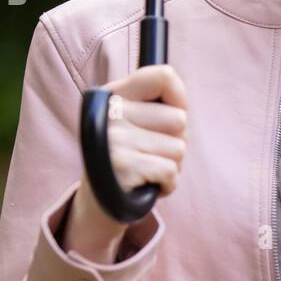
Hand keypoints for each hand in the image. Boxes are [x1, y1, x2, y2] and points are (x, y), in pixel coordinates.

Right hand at [74, 64, 188, 234]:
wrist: (101, 203)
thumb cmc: (129, 157)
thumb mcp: (136, 123)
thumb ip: (158, 105)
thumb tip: (179, 97)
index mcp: (113, 96)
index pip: (164, 76)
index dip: (179, 97)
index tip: (171, 113)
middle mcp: (109, 113)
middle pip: (180, 120)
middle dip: (174, 142)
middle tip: (149, 153)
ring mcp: (113, 139)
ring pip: (179, 148)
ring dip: (170, 165)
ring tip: (145, 169)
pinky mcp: (122, 166)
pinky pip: (170, 171)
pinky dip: (166, 184)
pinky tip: (146, 185)